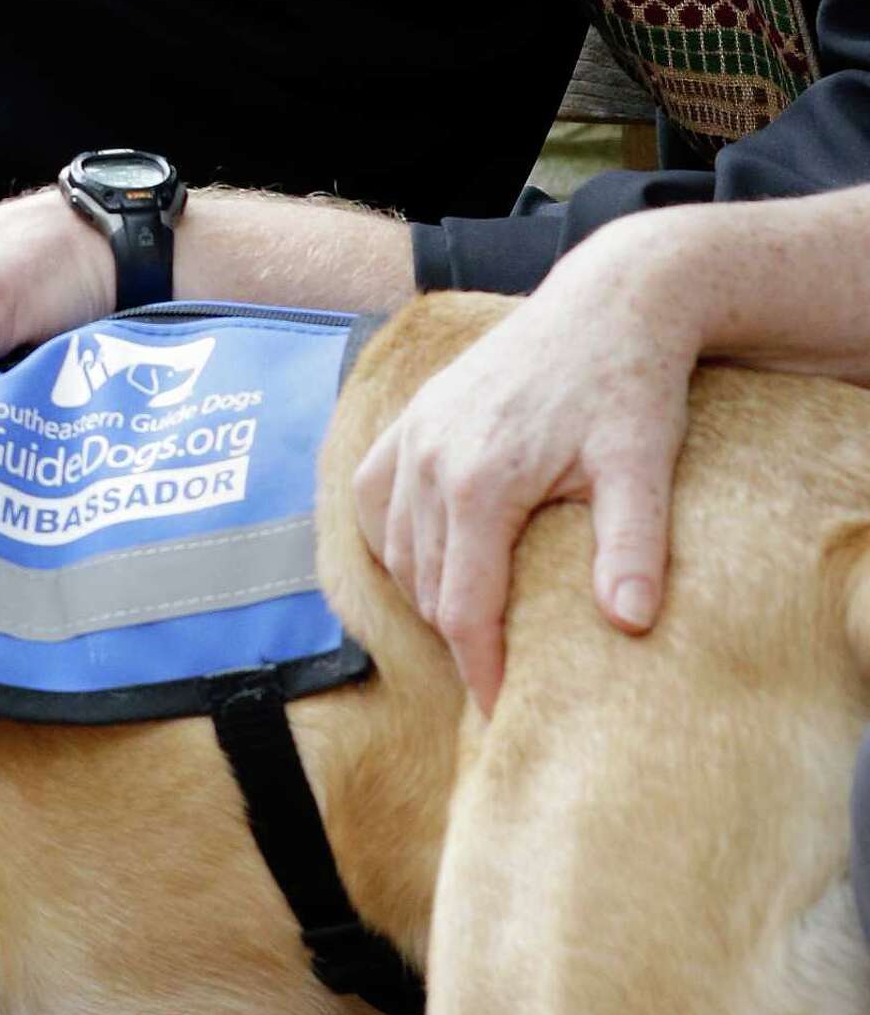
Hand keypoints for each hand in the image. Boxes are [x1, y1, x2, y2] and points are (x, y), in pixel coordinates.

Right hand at [351, 231, 699, 713]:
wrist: (607, 302)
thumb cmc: (628, 385)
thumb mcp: (642, 467)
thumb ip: (632, 548)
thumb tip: (629, 626)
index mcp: (478, 482)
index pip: (463, 607)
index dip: (483, 668)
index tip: (503, 711)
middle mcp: (427, 461)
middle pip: (426, 586)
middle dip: (460, 637)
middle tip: (504, 672)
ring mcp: (410, 437)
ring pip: (394, 549)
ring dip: (428, 592)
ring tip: (477, 621)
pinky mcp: (408, 420)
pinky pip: (372, 500)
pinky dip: (392, 540)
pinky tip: (429, 557)